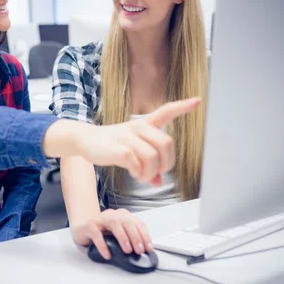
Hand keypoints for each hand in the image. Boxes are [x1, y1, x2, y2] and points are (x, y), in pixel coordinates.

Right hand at [71, 208, 152, 259]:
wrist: (81, 225)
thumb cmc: (102, 230)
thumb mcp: (118, 233)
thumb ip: (128, 237)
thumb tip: (142, 249)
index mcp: (122, 215)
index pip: (137, 223)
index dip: (144, 235)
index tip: (148, 248)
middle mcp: (113, 214)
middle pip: (127, 222)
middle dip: (136, 237)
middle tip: (139, 250)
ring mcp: (101, 219)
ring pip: (114, 224)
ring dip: (123, 238)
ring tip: (127, 251)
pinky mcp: (90, 225)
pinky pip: (97, 234)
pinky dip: (103, 245)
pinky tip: (107, 254)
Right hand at [79, 97, 200, 184]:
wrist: (85, 141)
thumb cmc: (111, 145)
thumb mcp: (132, 152)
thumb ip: (148, 165)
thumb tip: (159, 182)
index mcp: (144, 125)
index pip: (166, 111)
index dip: (183, 107)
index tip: (198, 101)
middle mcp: (139, 127)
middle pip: (167, 144)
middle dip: (166, 164)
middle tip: (157, 172)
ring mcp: (129, 136)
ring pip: (153, 158)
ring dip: (150, 173)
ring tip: (142, 176)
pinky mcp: (120, 148)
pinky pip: (138, 164)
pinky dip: (139, 174)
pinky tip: (134, 174)